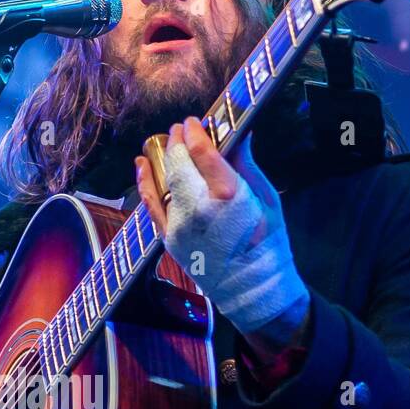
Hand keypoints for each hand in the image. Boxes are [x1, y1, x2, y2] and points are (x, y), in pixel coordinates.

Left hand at [135, 117, 308, 344]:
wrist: (253, 288)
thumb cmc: (267, 241)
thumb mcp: (266, 198)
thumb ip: (245, 164)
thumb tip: (238, 132)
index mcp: (228, 195)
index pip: (201, 151)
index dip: (194, 131)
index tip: (194, 121)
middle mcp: (199, 208)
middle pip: (178, 163)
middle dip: (178, 140)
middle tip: (181, 129)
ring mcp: (180, 225)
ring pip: (163, 180)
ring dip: (164, 157)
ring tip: (168, 143)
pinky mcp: (169, 239)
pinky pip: (151, 205)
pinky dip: (145, 182)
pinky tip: (142, 165)